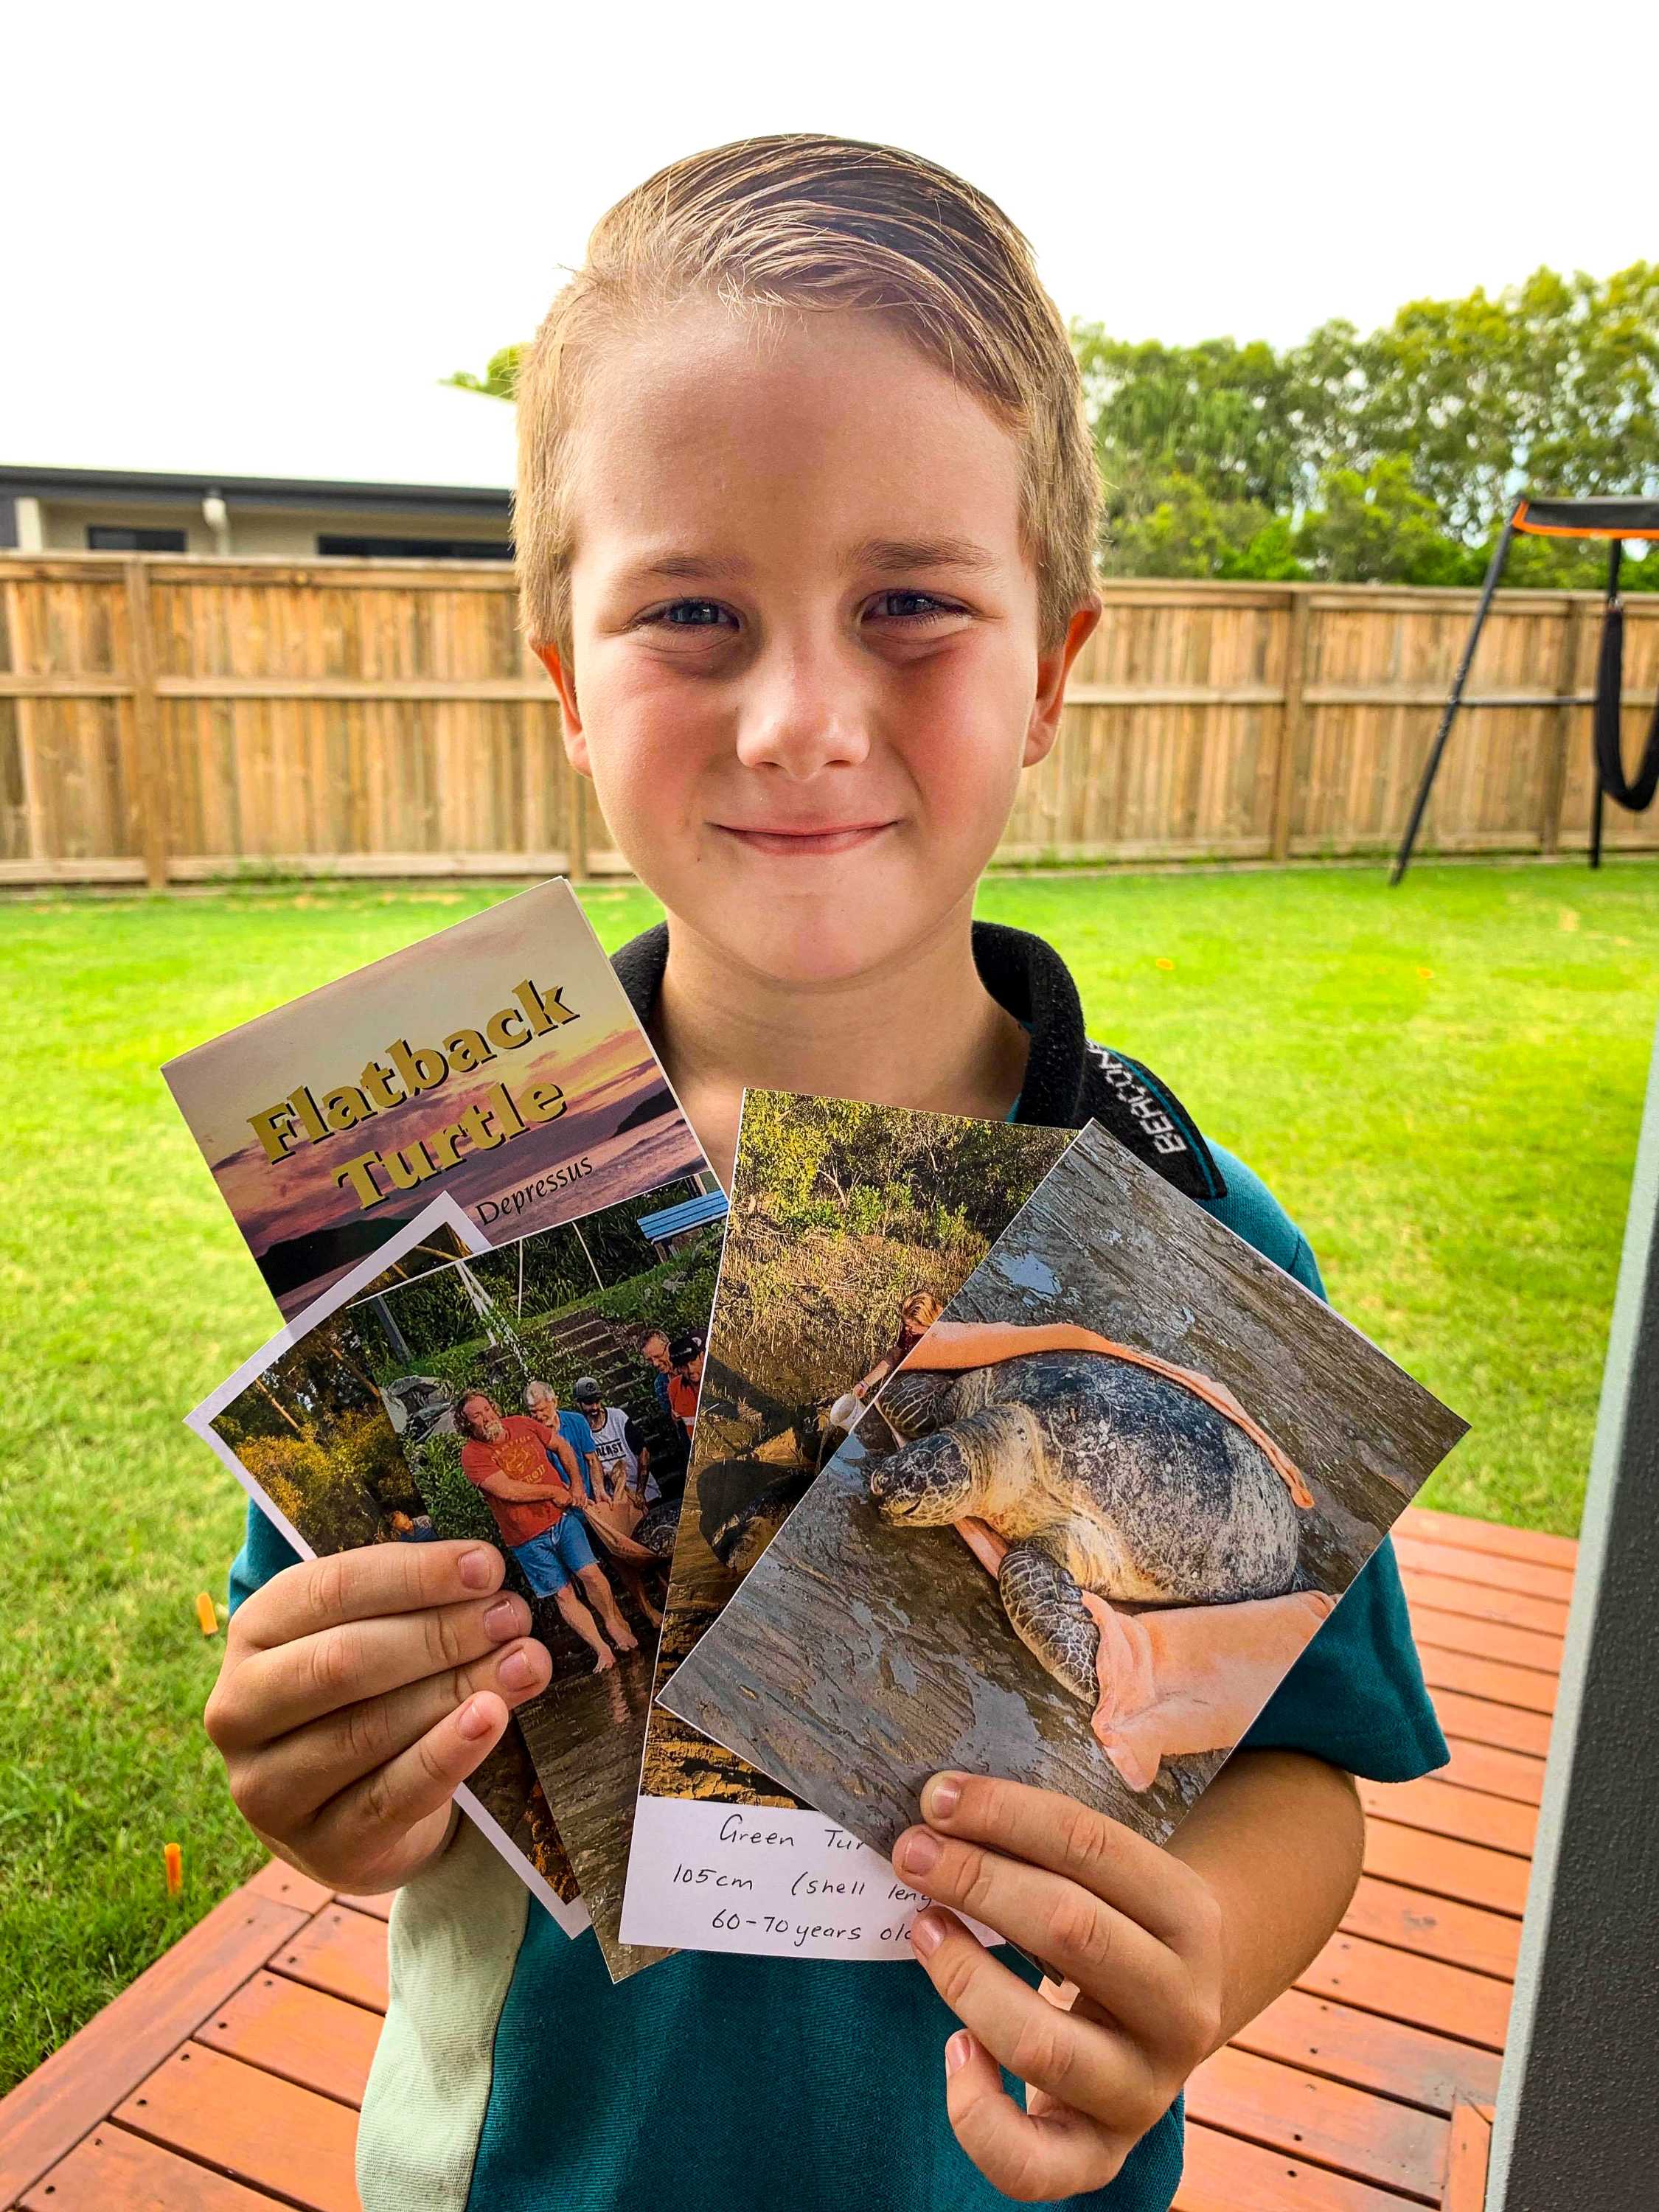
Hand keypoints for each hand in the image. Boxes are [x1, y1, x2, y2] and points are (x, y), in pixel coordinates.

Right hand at [204, 1542, 551, 1894]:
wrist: (353, 1813)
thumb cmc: (368, 1696)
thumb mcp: (370, 1636)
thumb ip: (412, 1604)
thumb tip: (487, 1570)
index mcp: (253, 1633)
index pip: (329, 1590)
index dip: (414, 1575)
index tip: (487, 1565)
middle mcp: (240, 1709)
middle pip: (344, 1660)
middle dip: (439, 1633)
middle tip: (511, 1615)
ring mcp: (268, 1788)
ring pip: (368, 1730)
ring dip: (456, 1688)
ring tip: (524, 1661)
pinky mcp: (318, 1847)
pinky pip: (390, 1797)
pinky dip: (447, 1753)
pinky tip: (493, 1718)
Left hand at [894, 1774, 1223, 2202]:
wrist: (1169, 2020)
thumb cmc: (1113, 1926)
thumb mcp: (1109, 1881)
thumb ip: (1042, 1848)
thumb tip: (938, 1809)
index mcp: (1191, 1917)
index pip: (1091, 1845)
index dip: (1004, 1814)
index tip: (936, 1797)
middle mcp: (1183, 2007)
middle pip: (1070, 1930)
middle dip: (976, 1880)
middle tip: (912, 1853)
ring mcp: (1145, 2090)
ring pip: (1042, 2042)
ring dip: (965, 1977)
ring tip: (924, 1929)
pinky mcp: (1101, 2155)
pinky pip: (1029, 2162)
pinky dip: (976, 2112)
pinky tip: (956, 2050)